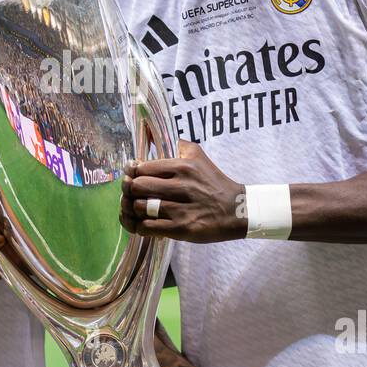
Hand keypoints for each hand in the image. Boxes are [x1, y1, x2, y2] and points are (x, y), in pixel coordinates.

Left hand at [121, 140, 245, 242]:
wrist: (237, 210)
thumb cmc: (214, 183)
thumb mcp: (199, 157)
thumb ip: (180, 146)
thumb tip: (158, 137)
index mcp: (183, 167)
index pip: (143, 168)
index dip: (131, 173)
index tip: (130, 176)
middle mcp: (182, 186)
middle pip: (137, 187)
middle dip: (129, 191)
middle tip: (132, 193)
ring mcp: (181, 209)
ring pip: (141, 207)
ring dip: (133, 209)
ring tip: (136, 209)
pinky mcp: (182, 229)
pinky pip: (148, 227)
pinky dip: (140, 226)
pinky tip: (142, 223)